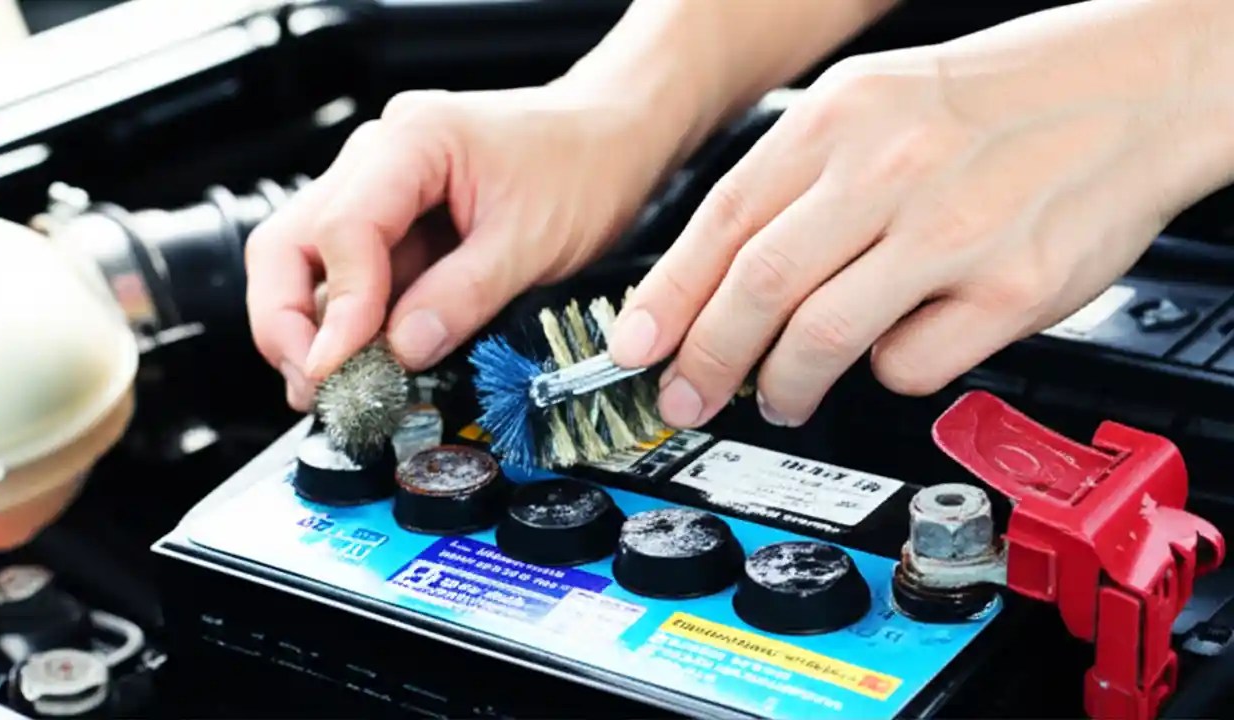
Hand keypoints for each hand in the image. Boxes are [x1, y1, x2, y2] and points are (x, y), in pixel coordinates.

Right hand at [245, 85, 681, 409]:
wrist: (614, 138)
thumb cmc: (584, 165)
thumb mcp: (532, 242)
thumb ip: (462, 297)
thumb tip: (402, 352)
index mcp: (411, 142)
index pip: (340, 230)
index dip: (336, 310)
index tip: (340, 368)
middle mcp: (379, 157)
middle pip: (290, 244)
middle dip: (289, 322)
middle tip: (315, 386)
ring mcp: (382, 187)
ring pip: (310, 262)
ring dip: (316, 328)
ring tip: (340, 386)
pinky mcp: (398, 219)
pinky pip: (353, 273)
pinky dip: (353, 321)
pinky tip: (369, 362)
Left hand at [610, 0, 1233, 428]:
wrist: (1135, 86)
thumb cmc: (998, 104)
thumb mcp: (878, 108)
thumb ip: (803, 188)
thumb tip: (726, 281)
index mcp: (842, 119)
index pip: (722, 220)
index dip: (667, 295)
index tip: (635, 347)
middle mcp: (889, 169)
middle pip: (757, 288)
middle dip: (705, 360)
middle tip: (685, 398)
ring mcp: (952, 231)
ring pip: (822, 337)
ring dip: (783, 386)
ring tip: (779, 398)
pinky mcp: (1011, 289)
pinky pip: (913, 364)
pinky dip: (887, 375)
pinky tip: (894, 353)